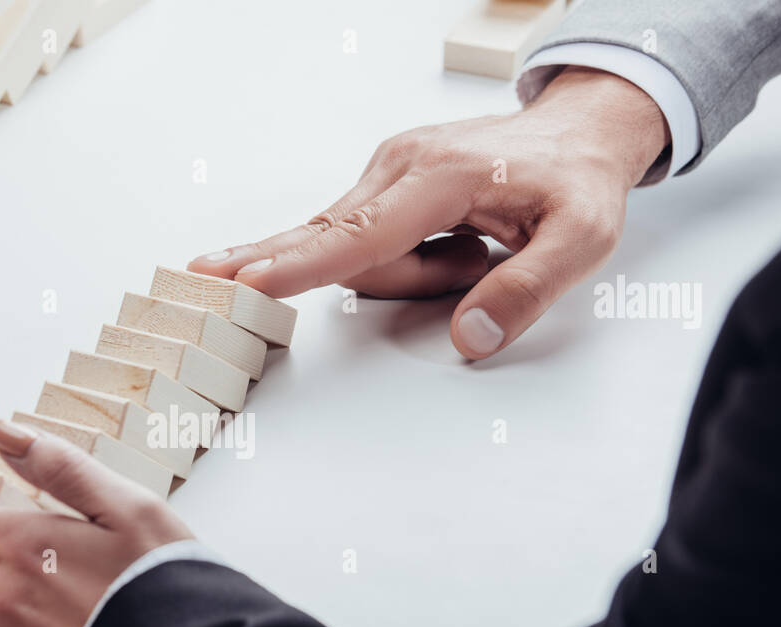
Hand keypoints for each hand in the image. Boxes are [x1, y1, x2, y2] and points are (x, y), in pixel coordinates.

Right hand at [187, 67, 669, 358]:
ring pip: (355, 251)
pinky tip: (459, 252)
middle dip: (273, 261)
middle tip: (199, 273)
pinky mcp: (385, 188)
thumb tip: (468, 339)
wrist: (578, 133)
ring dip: (414, 275)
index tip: (248, 281)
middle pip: (328, 238)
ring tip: (481, 256)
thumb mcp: (582, 240)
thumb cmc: (576, 182)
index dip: (300, 265)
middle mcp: (399, 168)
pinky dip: (404, 262)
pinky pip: (367, 242)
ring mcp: (388, 174)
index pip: (357, 235)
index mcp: (440, 177)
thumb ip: (528, 290)